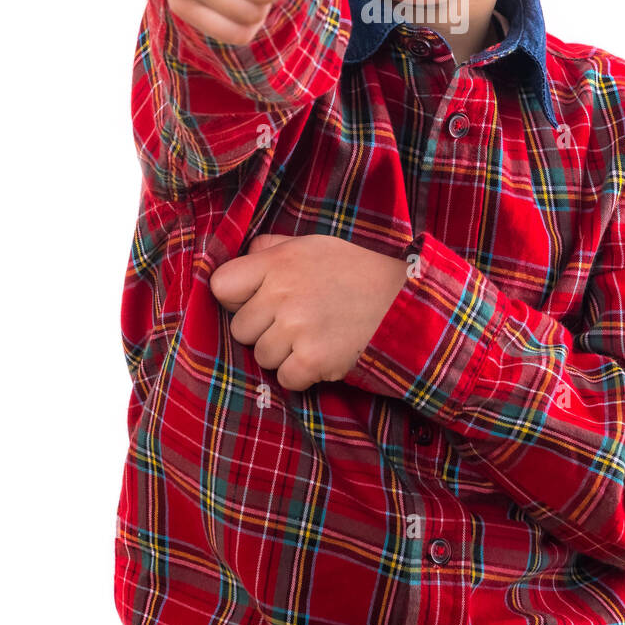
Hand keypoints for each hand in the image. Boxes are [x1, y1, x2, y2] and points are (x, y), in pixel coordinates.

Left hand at [209, 232, 409, 390]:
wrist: (403, 305)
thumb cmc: (355, 272)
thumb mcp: (313, 246)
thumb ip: (273, 248)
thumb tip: (245, 253)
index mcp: (279, 262)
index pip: (221, 285)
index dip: (235, 296)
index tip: (255, 299)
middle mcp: (282, 294)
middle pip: (240, 328)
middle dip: (263, 329)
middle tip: (296, 320)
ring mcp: (296, 329)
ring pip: (261, 356)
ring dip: (283, 353)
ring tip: (313, 335)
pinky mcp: (312, 360)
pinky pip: (284, 378)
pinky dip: (301, 374)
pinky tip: (322, 354)